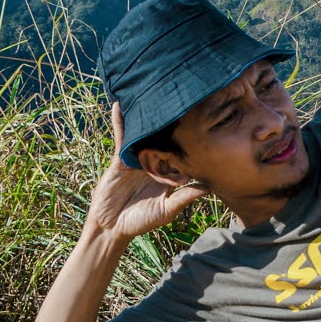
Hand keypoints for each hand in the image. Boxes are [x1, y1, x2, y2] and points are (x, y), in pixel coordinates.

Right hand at [84, 102, 211, 245]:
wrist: (111, 227)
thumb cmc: (141, 221)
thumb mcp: (167, 210)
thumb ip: (185, 197)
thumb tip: (209, 187)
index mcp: (168, 173)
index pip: (182, 153)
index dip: (191, 140)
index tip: (204, 121)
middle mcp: (154, 162)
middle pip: (165, 138)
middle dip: (172, 122)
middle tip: (183, 98)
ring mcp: (137, 159)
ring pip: (144, 134)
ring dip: (147, 116)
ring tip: (154, 93)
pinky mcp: (120, 159)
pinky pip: (122, 138)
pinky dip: (121, 122)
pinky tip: (120, 105)